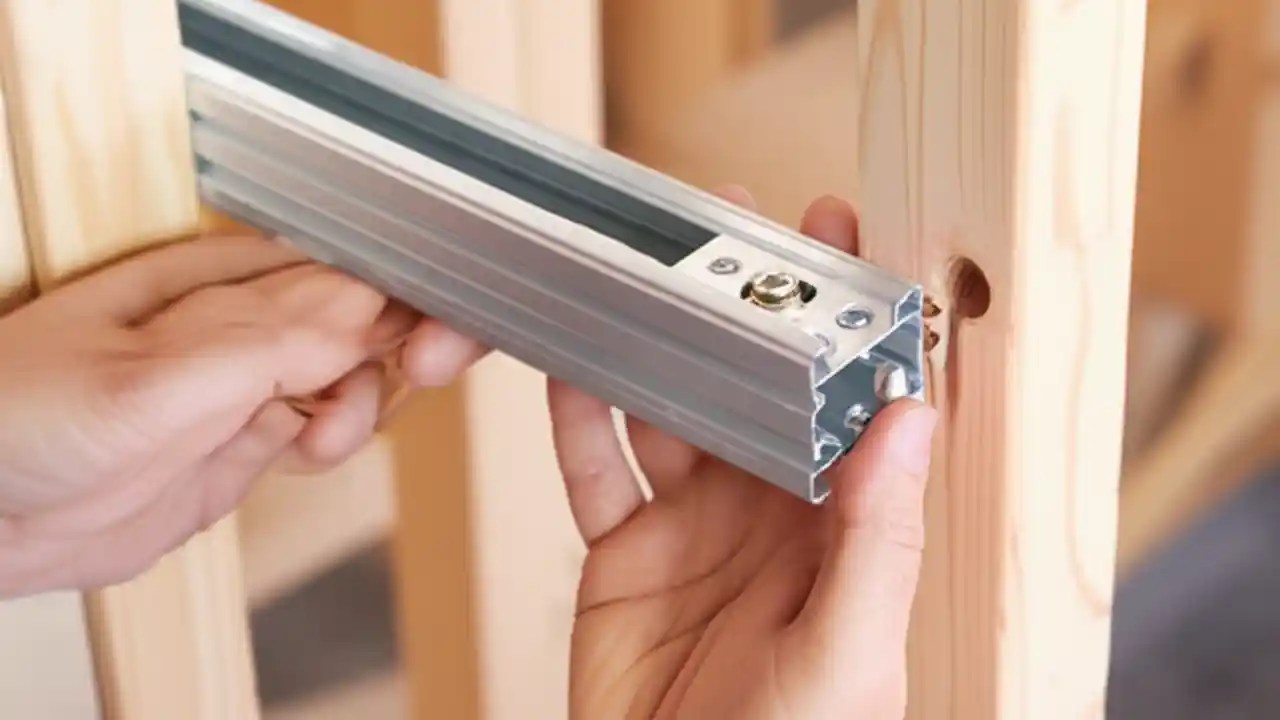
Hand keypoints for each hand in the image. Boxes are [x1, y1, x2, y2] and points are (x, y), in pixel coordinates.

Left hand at [0, 235, 484, 596]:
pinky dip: (337, 443)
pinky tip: (311, 452)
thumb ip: (262, 345)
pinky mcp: (244, 443)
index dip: (404, 284)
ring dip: (369, 402)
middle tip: (423, 366)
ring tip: (325, 432)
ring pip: (357, 375)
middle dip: (407, 339)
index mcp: (219, 274)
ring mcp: (248, 383)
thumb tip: (365, 309)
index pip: (341, 259)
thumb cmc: (18, 416)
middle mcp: (243, 321)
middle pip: (368, 312)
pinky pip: (323, 429)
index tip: (436, 324)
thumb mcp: (146, 379)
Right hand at [548, 190, 936, 718]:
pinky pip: (593, 469)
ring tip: (644, 275)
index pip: (849, 405)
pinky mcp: (622, 553)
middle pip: (754, 388)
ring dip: (658, 347)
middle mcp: (766, 514)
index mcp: (837, 529)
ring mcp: (690, 528)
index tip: (845, 241)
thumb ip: (878, 539)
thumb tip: (911, 415)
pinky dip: (576, 417)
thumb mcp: (848, 651)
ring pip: (669, 411)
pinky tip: (568, 363)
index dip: (847, 322)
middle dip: (744, 311)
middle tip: (730, 227)